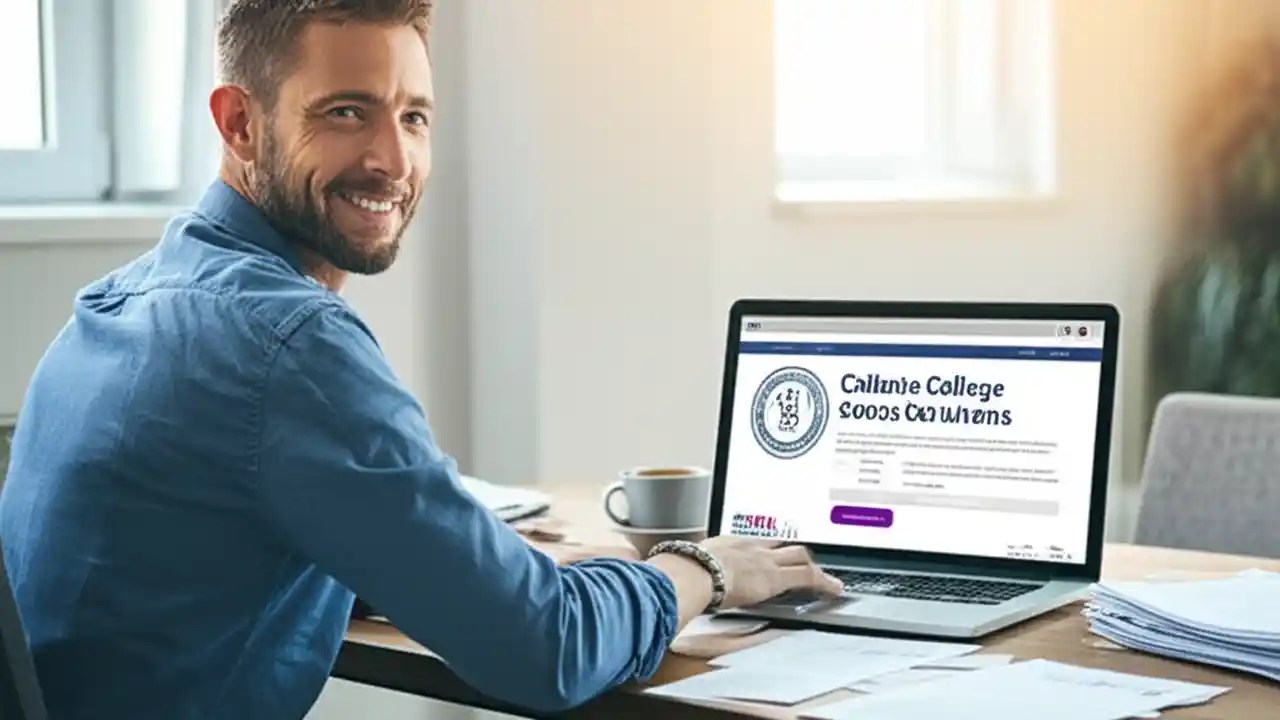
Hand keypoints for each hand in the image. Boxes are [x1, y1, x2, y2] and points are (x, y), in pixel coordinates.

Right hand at [697, 536, 843, 608]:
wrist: (695, 571)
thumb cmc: (685, 571)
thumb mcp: (689, 565)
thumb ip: (690, 569)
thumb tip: (670, 572)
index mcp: (729, 542)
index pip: (757, 542)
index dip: (768, 548)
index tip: (773, 553)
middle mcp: (752, 546)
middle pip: (782, 544)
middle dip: (795, 552)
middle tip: (804, 560)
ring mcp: (766, 560)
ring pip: (800, 556)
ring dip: (813, 566)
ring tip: (825, 578)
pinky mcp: (777, 577)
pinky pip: (808, 577)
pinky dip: (824, 583)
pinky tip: (833, 590)